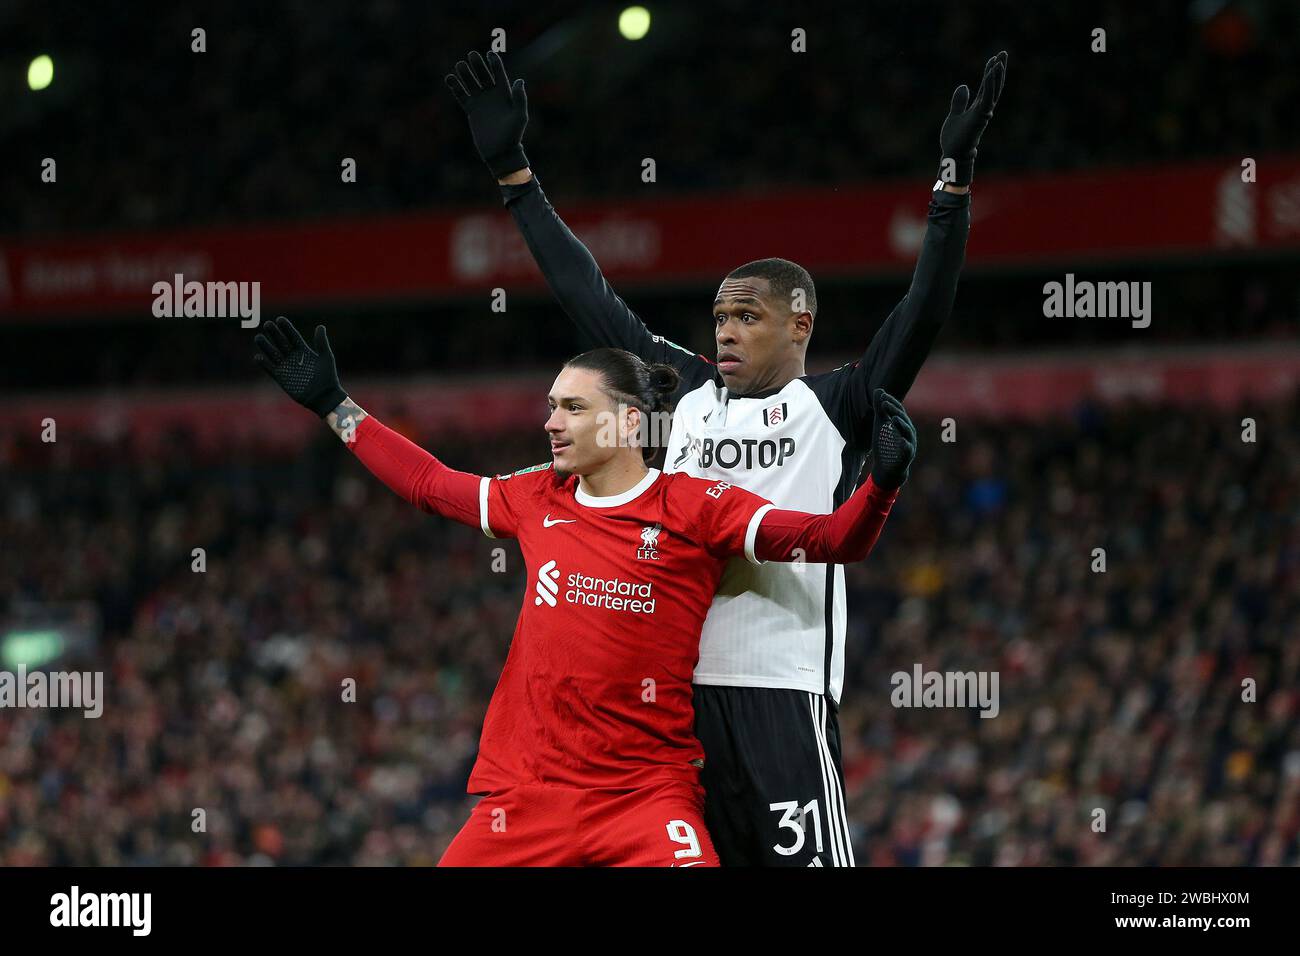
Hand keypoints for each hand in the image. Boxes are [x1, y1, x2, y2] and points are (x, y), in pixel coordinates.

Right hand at [253, 317, 347, 416]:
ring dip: (266, 346)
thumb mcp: (326, 357)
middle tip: (267, 324)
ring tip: (258, 337)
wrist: (324, 396)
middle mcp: (293, 357)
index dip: (286, 328)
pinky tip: (258, 357)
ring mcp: (287, 367)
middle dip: (274, 334)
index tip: (280, 319)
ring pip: (273, 354)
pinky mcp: (282, 378)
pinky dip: (264, 364)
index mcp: (304, 351)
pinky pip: (271, 369)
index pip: (293, 336)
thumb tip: (320, 326)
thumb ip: (321, 343)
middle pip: (281, 342)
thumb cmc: (328, 377)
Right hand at [445, 50, 529, 178]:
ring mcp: (481, 102)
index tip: (490, 53)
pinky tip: (450, 78)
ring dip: (466, 74)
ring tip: (460, 65)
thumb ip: (519, 98)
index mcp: (505, 94)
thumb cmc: (513, 135)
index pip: (499, 74)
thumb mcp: (519, 116)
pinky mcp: (471, 110)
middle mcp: (492, 95)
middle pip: (483, 75)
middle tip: (471, 55)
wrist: (500, 152)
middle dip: (478, 65)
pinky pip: (462, 95)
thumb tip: (519, 80)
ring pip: (471, 83)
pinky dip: (456, 87)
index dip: (495, 63)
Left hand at [869, 388, 916, 489]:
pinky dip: (906, 445)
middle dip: (894, 410)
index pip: (898, 410)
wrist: (887, 467)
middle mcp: (908, 432)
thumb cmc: (885, 443)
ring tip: (893, 419)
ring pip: (907, 432)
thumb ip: (880, 409)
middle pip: (903, 419)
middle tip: (884, 403)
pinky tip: (902, 441)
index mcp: (902, 423)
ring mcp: (909, 443)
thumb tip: (878, 389)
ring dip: (901, 425)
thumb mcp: (880, 425)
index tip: (882, 396)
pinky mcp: (907, 456)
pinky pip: (908, 449)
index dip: (891, 402)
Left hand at [938, 50, 1006, 186]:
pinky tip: (991, 73)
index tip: (993, 58)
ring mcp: (983, 112)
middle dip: (998, 69)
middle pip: (994, 85)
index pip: (987, 86)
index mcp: (978, 107)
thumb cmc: (954, 139)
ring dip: (997, 74)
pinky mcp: (980, 117)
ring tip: (1000, 59)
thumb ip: (960, 101)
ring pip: (993, 90)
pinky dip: (991, 85)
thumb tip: (964, 86)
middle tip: (1003, 53)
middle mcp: (984, 109)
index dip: (990, 72)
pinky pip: (987, 97)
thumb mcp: (954, 114)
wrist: (953, 155)